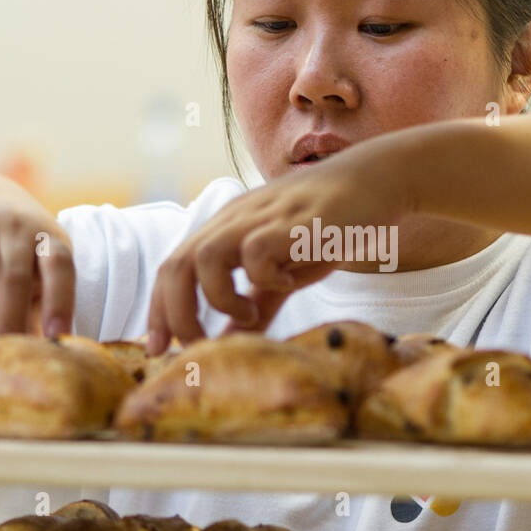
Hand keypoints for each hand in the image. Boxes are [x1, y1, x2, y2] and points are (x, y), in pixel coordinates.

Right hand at [0, 176, 74, 339]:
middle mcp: (15, 225)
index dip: (60, 301)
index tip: (58, 335)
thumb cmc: (20, 249)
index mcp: (47, 237)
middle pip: (14, 274)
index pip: (60, 266)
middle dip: (10, 316)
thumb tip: (44, 350)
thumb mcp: (40, 265)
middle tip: (4, 347)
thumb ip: (43, 303)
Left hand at [146, 140, 408, 351]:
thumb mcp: (283, 274)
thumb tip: (226, 348)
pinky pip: (256, 253)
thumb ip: (254, 309)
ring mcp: (260, 217)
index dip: (158, 311)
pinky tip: (288, 281)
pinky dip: (265, 277)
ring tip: (250, 313)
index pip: (171, 269)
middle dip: (177, 314)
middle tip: (196, 346)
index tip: (156, 349)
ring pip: (205, 257)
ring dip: (219, 298)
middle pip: (176, 265)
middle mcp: (233, 220)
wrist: (375, 181)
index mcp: (223, 230)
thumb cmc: (326, 229)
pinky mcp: (291, 220)